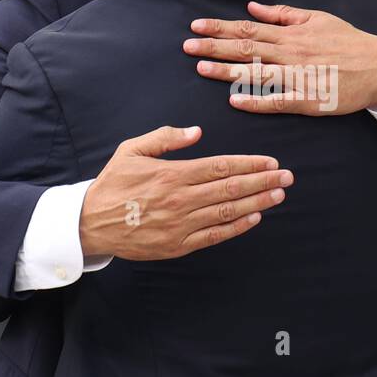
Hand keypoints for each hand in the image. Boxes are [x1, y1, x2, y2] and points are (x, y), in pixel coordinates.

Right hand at [78, 125, 293, 259]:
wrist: (90, 223)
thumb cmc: (113, 183)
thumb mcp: (132, 150)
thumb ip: (165, 137)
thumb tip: (196, 131)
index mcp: (172, 174)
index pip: (220, 167)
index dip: (249, 164)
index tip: (270, 161)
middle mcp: (180, 199)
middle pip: (231, 189)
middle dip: (262, 181)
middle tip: (287, 177)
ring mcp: (181, 224)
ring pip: (227, 212)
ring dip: (256, 203)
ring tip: (278, 195)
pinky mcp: (178, 245)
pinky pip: (214, 236)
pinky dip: (237, 228)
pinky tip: (255, 218)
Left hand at [185, 2, 376, 115]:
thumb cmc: (348, 42)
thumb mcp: (318, 18)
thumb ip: (283, 14)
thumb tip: (252, 7)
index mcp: (291, 34)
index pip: (248, 28)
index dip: (220, 27)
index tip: (196, 25)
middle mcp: (291, 53)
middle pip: (246, 48)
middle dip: (214, 46)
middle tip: (187, 45)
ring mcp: (299, 77)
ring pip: (257, 73)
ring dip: (227, 70)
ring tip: (202, 67)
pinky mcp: (308, 100)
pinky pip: (277, 101)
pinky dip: (255, 101)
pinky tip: (234, 100)